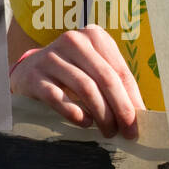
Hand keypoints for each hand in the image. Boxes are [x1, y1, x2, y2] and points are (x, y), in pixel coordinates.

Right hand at [9, 23, 143, 138]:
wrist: (29, 71)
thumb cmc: (71, 74)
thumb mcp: (93, 69)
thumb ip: (114, 84)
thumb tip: (139, 113)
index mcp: (93, 36)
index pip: (119, 70)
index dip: (132, 98)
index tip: (138, 123)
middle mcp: (72, 41)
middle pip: (105, 78)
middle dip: (120, 108)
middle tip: (127, 132)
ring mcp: (50, 57)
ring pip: (85, 87)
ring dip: (102, 114)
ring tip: (108, 132)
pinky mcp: (33, 76)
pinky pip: (57, 97)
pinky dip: (74, 112)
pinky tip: (85, 122)